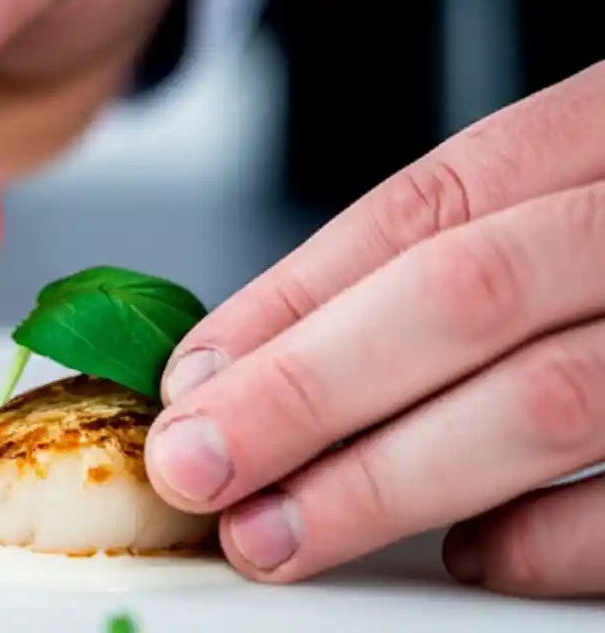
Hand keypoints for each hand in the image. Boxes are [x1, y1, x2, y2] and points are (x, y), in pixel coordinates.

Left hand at [145, 60, 604, 597]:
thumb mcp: (562, 198)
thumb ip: (436, 260)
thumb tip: (252, 361)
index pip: (421, 211)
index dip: (291, 304)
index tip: (193, 384)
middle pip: (462, 296)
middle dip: (308, 394)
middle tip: (198, 468)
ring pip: (545, 400)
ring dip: (384, 481)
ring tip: (278, 532)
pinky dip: (546, 538)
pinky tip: (466, 555)